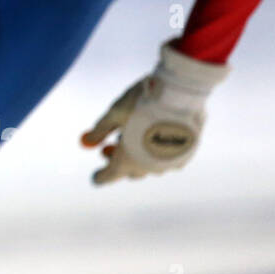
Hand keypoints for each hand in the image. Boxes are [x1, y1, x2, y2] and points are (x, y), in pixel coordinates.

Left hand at [80, 41, 229, 185]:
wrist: (181, 96)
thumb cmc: (142, 104)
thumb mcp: (115, 113)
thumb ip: (101, 129)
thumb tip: (88, 141)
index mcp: (126, 161)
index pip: (110, 176)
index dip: (101, 176)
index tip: (96, 177)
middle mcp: (149, 168)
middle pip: (131, 171)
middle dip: (119, 162)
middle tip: (109, 150)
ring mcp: (169, 163)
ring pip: (151, 165)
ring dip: (140, 156)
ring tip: (134, 136)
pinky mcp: (186, 155)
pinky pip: (169, 158)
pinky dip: (159, 151)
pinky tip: (157, 134)